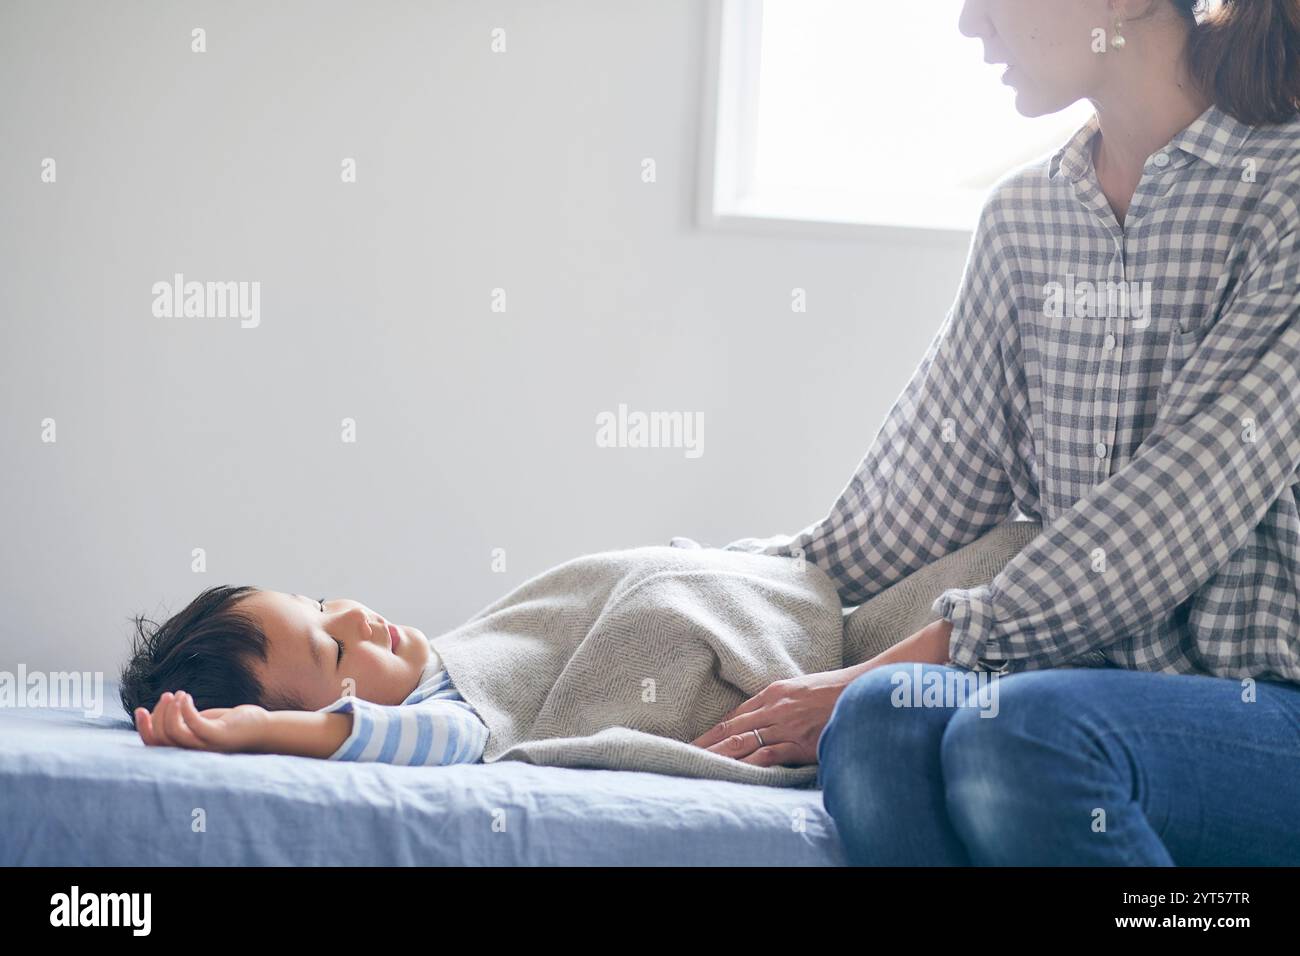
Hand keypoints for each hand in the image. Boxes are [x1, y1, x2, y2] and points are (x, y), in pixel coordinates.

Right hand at [134, 690, 269, 753]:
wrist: (263, 729)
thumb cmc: (232, 725)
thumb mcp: (204, 722)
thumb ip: (185, 720)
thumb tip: (165, 709)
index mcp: (187, 749)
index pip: (155, 745)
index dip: (143, 729)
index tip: (140, 710)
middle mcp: (193, 751)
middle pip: (160, 738)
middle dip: (157, 714)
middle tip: (167, 695)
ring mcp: (205, 745)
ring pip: (173, 733)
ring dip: (169, 711)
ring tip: (177, 694)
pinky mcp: (218, 737)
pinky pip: (194, 725)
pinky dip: (185, 709)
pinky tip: (186, 696)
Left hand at [690, 667, 857, 766]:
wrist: (864, 690)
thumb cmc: (834, 690)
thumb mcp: (799, 688)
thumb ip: (777, 702)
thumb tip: (758, 716)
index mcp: (772, 692)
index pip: (734, 715)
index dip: (713, 731)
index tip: (695, 742)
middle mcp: (774, 707)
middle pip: (731, 729)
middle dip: (707, 744)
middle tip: (686, 756)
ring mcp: (786, 725)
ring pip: (743, 743)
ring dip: (721, 756)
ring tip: (701, 767)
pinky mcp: (800, 743)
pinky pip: (768, 755)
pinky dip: (749, 764)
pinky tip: (735, 773)